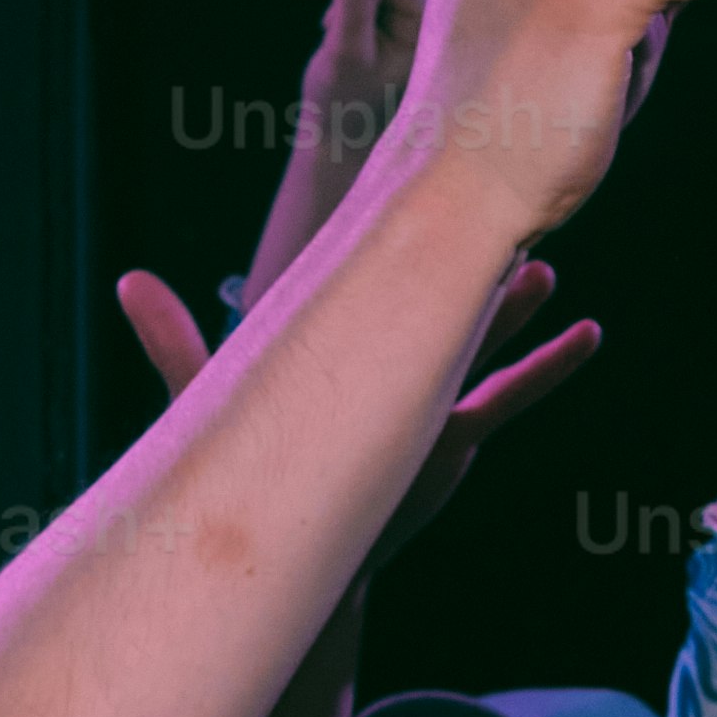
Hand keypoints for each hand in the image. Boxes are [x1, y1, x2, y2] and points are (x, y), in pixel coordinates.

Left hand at [115, 246, 600, 557]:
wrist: (300, 556)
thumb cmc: (253, 475)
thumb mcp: (207, 403)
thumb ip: (176, 346)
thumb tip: (128, 279)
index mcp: (338, 328)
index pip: (368, 258)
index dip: (394, 213)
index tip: (425, 160)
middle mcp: (384, 350)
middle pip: (433, 283)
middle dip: (465, 245)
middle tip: (495, 201)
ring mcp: (423, 392)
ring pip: (478, 334)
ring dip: (513, 303)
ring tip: (545, 266)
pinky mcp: (451, 437)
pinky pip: (511, 398)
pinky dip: (551, 369)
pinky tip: (589, 337)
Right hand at [302, 0, 427, 154]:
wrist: (344, 148)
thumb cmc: (345, 108)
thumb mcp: (345, 47)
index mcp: (440, 28)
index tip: (349, 30)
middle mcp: (444, 23)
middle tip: (350, 46)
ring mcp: (432, 27)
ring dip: (354, 10)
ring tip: (353, 52)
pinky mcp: (416, 31)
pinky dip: (358, 18)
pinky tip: (357, 50)